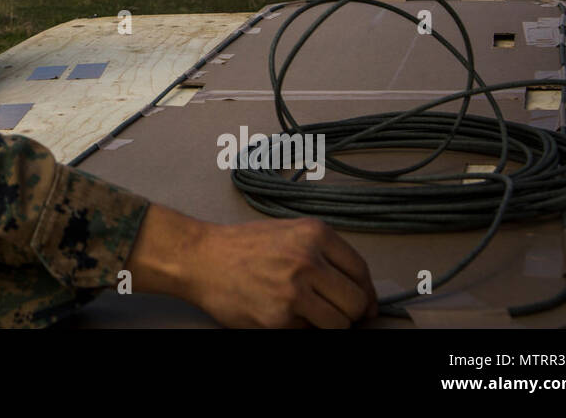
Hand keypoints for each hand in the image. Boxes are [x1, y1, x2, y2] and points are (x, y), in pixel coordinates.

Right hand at [128, 203, 377, 327]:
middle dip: (350, 313)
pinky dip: (299, 328)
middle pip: (355, 302)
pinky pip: (308, 332)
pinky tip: (279, 312)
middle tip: (335, 313)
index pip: (361, 272)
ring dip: (327, 324)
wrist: (199, 258)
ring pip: (338, 324)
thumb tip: (358, 288)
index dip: (366, 293)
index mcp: (314, 234)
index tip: (364, 304)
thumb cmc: (242, 245)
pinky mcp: (279, 318)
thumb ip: (322, 253)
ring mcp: (294, 291)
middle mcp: (308, 260)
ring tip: (305, 313)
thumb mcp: (287, 232)